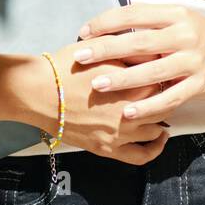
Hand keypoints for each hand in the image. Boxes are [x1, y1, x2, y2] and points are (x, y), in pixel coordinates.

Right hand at [27, 37, 171, 164]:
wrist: (38, 92)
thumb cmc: (66, 67)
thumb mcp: (102, 48)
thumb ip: (132, 51)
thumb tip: (155, 52)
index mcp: (135, 84)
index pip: (165, 79)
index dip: (164, 72)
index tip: (164, 69)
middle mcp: (133, 111)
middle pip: (166, 105)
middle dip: (166, 95)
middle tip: (163, 88)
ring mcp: (121, 133)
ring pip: (157, 129)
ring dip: (160, 118)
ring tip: (158, 109)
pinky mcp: (108, 148)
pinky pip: (142, 156)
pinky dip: (154, 149)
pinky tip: (158, 138)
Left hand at [69, 3, 204, 121]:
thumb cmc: (200, 36)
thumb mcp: (179, 20)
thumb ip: (149, 24)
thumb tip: (109, 29)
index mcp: (175, 14)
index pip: (134, 14)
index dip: (106, 22)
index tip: (84, 32)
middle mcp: (184, 35)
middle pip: (139, 42)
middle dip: (106, 49)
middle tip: (80, 56)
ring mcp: (193, 61)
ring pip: (152, 71)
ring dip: (122, 79)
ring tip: (97, 85)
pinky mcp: (200, 85)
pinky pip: (170, 97)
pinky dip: (148, 106)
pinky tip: (128, 113)